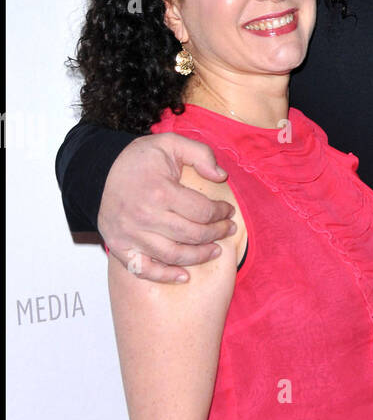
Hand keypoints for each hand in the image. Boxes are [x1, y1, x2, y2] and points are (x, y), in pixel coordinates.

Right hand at [98, 133, 235, 282]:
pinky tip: (184, 275)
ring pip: (174, 255)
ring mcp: (130, 234)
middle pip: (192, 235)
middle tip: (227, 230)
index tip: (228, 211)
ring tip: (214, 250)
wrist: (98, 171)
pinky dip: (165, 276)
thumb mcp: (170, 143)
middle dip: (216, 234)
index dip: (221, 213)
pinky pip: (145, 269)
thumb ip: (200, 154)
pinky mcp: (119, 247)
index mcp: (160, 191)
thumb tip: (222, 177)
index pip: (202, 211)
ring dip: (199, 256)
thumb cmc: (138, 159)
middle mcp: (144, 216)